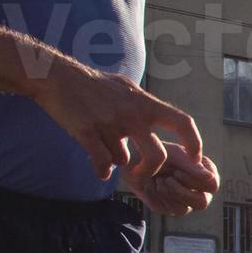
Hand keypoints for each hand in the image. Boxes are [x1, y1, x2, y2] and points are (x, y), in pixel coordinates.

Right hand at [32, 60, 209, 191]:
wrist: (56, 77)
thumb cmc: (93, 85)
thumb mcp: (127, 88)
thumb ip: (146, 106)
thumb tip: (165, 118)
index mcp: (145, 103)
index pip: (183, 123)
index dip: (195, 144)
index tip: (194, 159)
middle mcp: (132, 113)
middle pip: (158, 156)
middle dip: (150, 172)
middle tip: (139, 175)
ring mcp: (110, 123)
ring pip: (123, 161)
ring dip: (115, 161)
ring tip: (104, 148)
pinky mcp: (87, 132)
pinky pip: (102, 163)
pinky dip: (101, 170)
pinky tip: (99, 168)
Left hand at [124, 134, 218, 218]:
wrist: (134, 159)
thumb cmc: (157, 151)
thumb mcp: (175, 154)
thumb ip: (193, 167)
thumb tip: (211, 178)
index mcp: (204, 173)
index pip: (212, 185)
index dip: (196, 181)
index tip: (177, 171)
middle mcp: (198, 189)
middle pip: (202, 202)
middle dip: (182, 191)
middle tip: (168, 178)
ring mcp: (185, 200)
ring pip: (187, 208)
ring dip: (169, 193)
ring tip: (159, 180)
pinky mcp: (171, 207)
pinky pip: (171, 210)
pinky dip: (161, 197)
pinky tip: (154, 186)